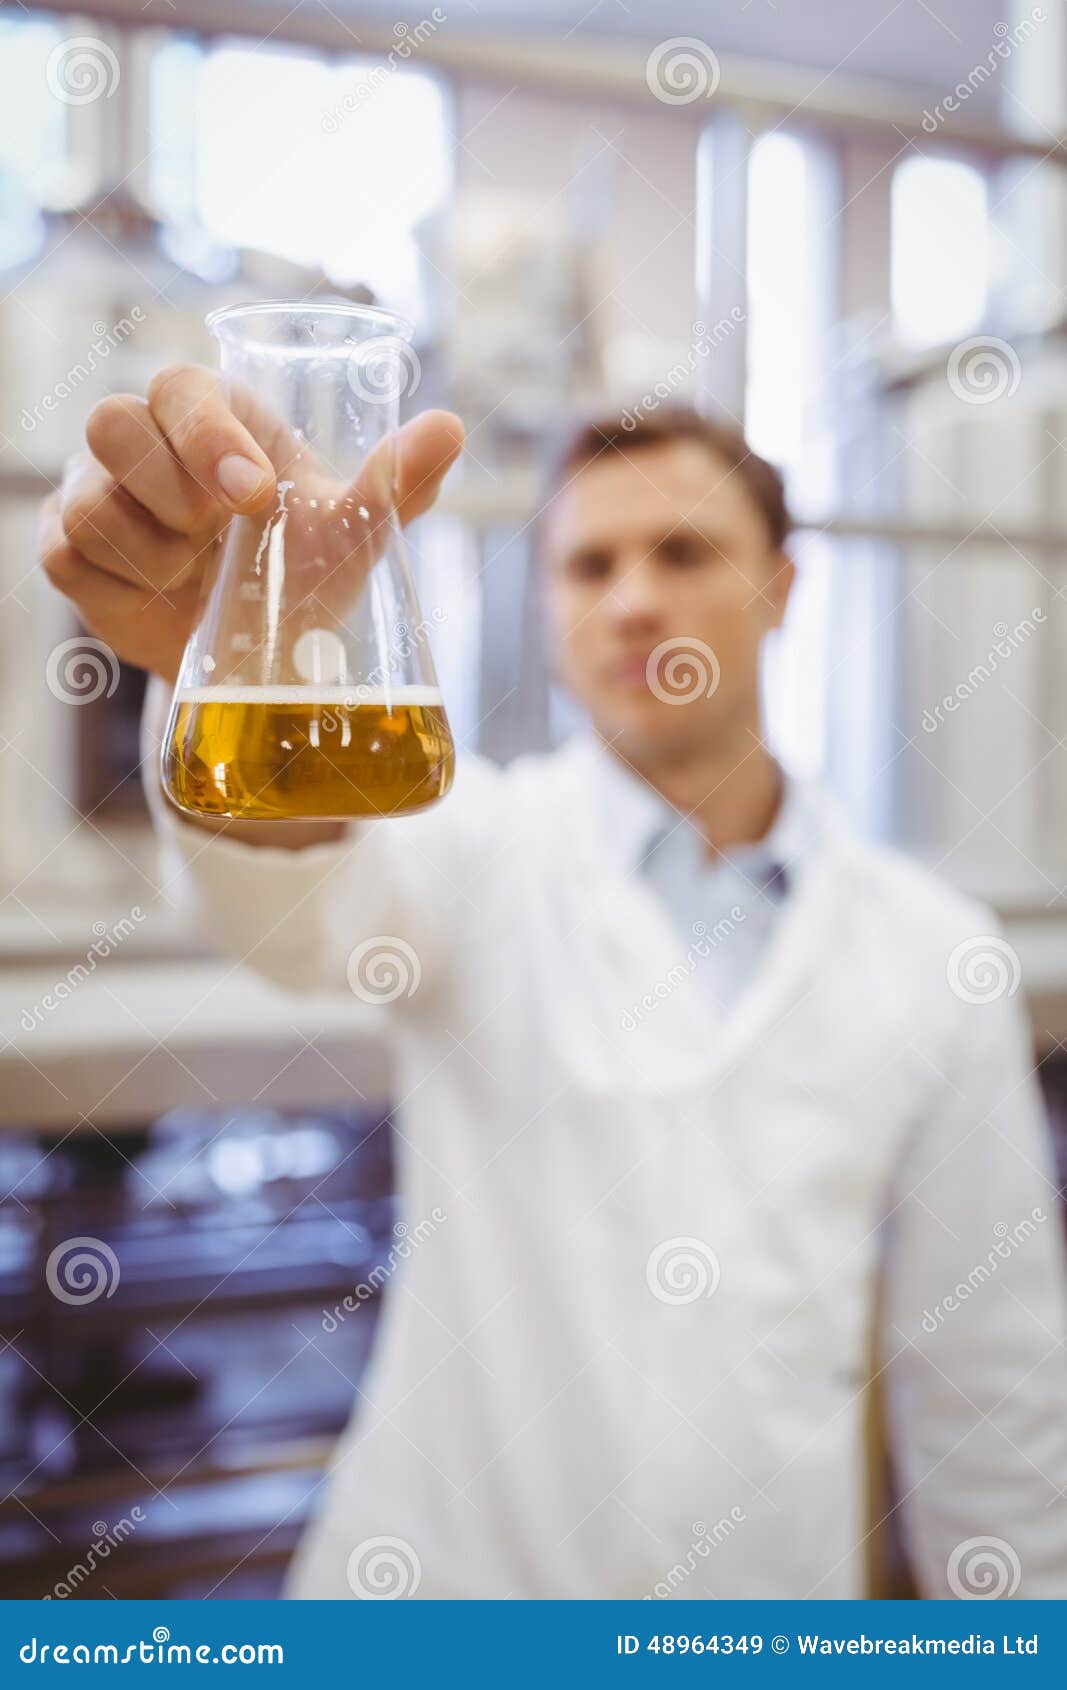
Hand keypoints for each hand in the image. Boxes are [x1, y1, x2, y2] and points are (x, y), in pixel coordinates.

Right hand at [39, 363, 464, 681]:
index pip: (180, 387)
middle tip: (227, 538)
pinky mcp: (70, 553)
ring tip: (204, 574)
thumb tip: (451, 428)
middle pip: (111, 424)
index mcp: (210, 413)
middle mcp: (142, 441)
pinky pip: (69, 557)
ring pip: (92, 503)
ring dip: (156, 550)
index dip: (205, 434)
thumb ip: (396, 483)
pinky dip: (122, 586)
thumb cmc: (302, 569)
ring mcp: (96, 493)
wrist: (256, 658)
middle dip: (175, 492)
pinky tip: (165, 598)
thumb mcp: (352, 531)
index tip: (255, 493)